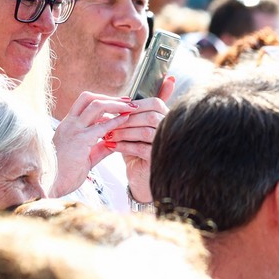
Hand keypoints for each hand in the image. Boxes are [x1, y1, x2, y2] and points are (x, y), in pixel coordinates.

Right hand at [49, 92, 141, 196]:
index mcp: (69, 126)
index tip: (120, 103)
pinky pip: (101, 126)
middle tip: (128, 101)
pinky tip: (127, 120)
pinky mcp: (80, 140)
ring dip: (116, 105)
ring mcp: (73, 130)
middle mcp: (69, 124)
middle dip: (110, 98)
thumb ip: (99, 148)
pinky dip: (116, 121)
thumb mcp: (86, 157)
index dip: (103, 100)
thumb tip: (115, 143)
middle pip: (89, 98)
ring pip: (95, 106)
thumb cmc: (65, 173)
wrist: (51, 184)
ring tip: (131, 108)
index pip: (84, 103)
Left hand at [111, 79, 174, 203]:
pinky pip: (141, 148)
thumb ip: (130, 116)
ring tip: (108, 136)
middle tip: (107, 122)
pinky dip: (124, 146)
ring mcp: (168, 146)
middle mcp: (171, 131)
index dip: (136, 104)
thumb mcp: (134, 131)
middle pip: (151, 116)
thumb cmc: (137, 152)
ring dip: (123, 132)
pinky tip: (111, 147)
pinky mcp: (160, 160)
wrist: (141, 179)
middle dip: (126, 119)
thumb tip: (117, 99)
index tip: (117, 110)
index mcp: (167, 120)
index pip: (156, 103)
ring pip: (145, 132)